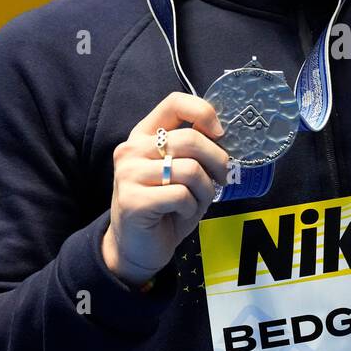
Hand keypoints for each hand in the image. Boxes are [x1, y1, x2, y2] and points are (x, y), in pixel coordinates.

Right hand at [102, 92, 227, 287]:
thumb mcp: (182, 171)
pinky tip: (180, 214)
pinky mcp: (132, 200)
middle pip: (191, 140)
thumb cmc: (166, 207)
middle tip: (221, 180)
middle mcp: (131, 149)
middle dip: (217, 162)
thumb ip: (194, 149)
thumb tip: (222, 132)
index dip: (204, 112)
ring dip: (205, 191)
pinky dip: (191, 207)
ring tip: (196, 202)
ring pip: (190, 170)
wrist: (138, 248)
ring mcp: (128, 174)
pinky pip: (181, 195)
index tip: (220, 133)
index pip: (175, 103)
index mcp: (144, 135)